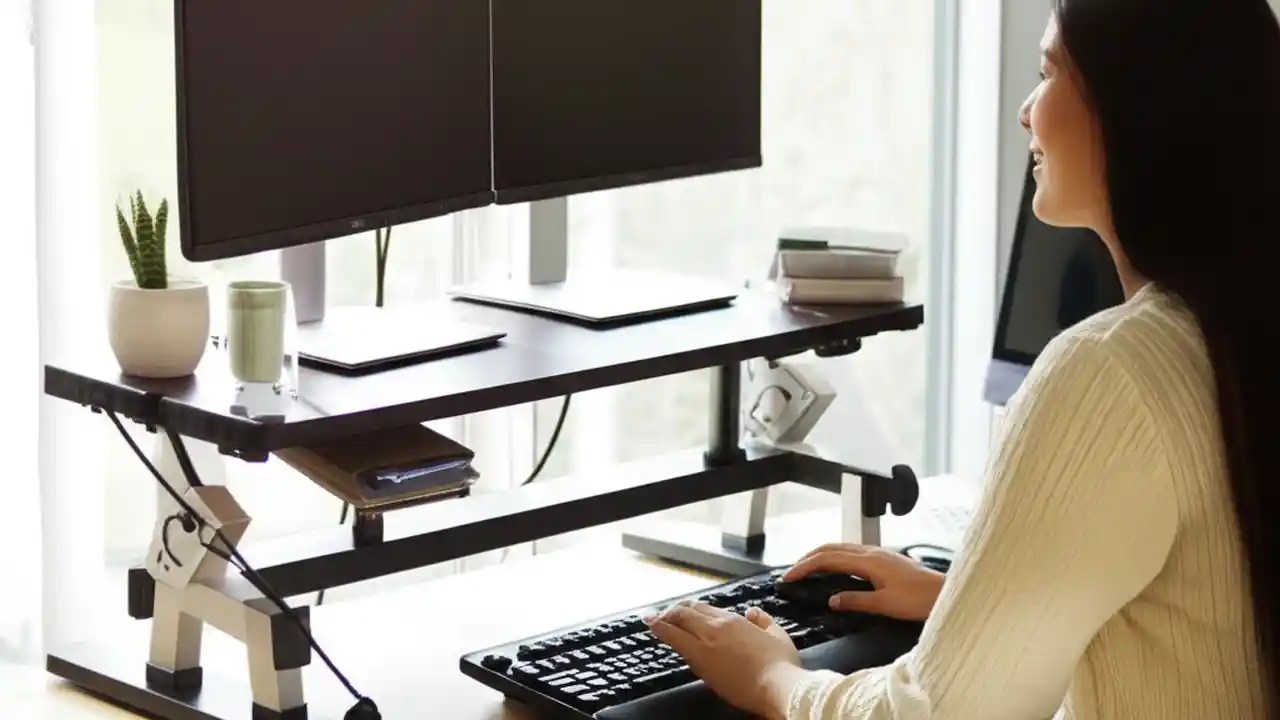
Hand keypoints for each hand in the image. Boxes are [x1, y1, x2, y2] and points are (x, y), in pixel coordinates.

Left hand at [644, 602, 807, 719]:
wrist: (776, 686)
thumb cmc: (780, 663)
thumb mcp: (778, 634)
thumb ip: (763, 620)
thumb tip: (752, 612)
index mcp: (734, 621)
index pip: (704, 608)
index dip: (690, 607)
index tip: (683, 608)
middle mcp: (716, 629)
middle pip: (686, 613)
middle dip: (671, 611)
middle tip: (661, 613)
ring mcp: (705, 646)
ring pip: (676, 626)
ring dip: (661, 621)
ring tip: (649, 619)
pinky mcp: (701, 666)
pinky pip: (678, 645)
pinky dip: (665, 635)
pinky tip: (659, 633)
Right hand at [782, 543, 945, 621]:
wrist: (944, 593)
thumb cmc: (919, 599)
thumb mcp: (885, 605)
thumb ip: (855, 601)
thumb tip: (832, 600)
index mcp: (867, 561)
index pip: (827, 559)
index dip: (805, 567)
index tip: (790, 577)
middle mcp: (871, 551)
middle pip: (830, 547)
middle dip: (808, 557)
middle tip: (792, 572)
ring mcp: (878, 552)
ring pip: (840, 547)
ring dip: (820, 555)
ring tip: (807, 567)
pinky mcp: (884, 558)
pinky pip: (851, 551)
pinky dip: (835, 557)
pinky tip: (835, 568)